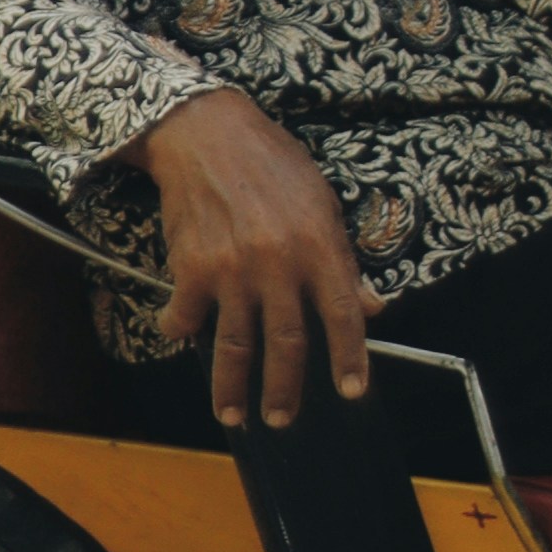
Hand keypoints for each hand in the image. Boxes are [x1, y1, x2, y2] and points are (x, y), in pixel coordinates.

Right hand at [143, 89, 369, 429]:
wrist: (205, 131)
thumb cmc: (270, 162)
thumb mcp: (322, 201)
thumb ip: (343, 259)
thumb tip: (370, 304)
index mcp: (318, 246)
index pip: (342, 314)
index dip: (350, 357)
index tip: (352, 390)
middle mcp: (278, 263)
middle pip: (287, 343)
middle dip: (286, 389)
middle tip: (283, 419)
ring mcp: (232, 269)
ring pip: (236, 345)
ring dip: (233, 386)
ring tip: (233, 415)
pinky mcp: (192, 266)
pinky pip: (187, 314)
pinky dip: (182, 330)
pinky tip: (181, 335)